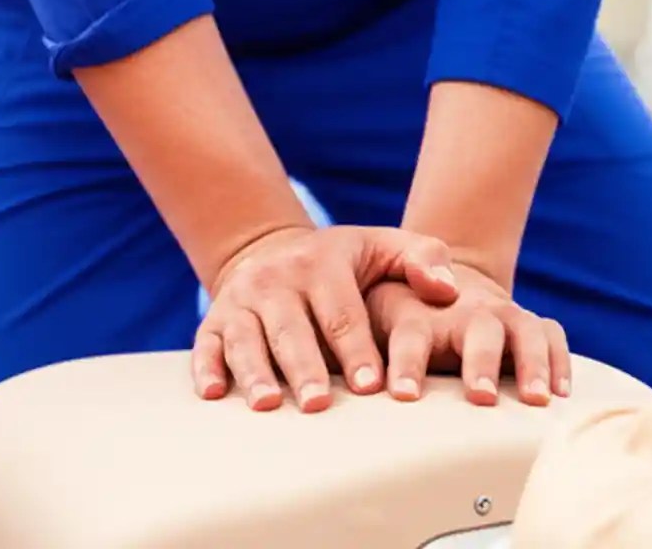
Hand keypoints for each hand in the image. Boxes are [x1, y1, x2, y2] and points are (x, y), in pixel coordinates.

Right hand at [191, 226, 457, 411]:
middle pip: (292, 330)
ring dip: (256, 373)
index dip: (356, 348)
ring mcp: (242, 301)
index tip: (372, 385)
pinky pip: (205, 344)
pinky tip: (215, 393)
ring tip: (269, 405)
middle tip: (321, 403)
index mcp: (322, 262)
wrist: (273, 252)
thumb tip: (447, 291)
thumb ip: (425, 259)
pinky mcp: (214, 321)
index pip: (341, 311)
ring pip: (246, 339)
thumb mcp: (386, 246)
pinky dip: (206, 368)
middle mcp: (277, 279)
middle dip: (306, 368)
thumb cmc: (345, 263)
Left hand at [366, 263, 571, 406]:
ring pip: (523, 329)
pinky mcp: (526, 324)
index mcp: (417, 310)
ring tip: (536, 399)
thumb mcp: (365, 321)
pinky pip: (550, 334)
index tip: (401, 395)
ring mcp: (500, 313)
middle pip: (478, 328)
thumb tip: (318, 388)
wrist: (432, 280)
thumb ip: (348, 349)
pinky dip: (558, 360)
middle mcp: (464, 309)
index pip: (412, 332)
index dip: (408, 362)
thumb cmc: (391, 315)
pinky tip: (560, 392)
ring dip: (530, 363)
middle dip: (481, 362)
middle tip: (480, 398)